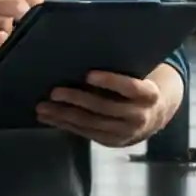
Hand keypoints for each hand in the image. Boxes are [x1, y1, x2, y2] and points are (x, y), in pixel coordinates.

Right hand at [0, 0, 43, 91]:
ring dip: (16, 35)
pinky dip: (3, 45)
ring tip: (15, 46)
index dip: (42, 11)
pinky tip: (5, 54)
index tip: (46, 26)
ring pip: (6, 21)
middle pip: (18, 4)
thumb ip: (19, 16)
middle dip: (30, 20)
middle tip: (34, 37)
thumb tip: (51, 18)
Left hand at [36, 70, 171, 146]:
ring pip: (91, 123)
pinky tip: (48, 117)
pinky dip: (65, 124)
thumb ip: (119, 67)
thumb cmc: (136, 85)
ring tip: (42, 107)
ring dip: (64, 115)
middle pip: (104, 107)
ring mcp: (125, 132)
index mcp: (149, 95)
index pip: (130, 87)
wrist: (153, 115)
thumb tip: (81, 53)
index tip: (88, 74)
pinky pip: (85, 133)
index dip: (110, 81)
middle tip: (54, 92)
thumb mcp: (136, 75)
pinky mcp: (111, 141)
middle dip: (77, 99)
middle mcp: (140, 116)